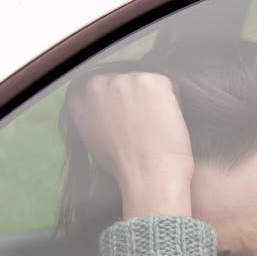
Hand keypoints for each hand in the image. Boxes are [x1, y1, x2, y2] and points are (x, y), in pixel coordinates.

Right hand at [66, 71, 193, 219]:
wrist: (147, 176)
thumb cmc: (126, 167)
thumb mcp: (95, 137)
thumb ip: (96, 114)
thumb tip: (109, 107)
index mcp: (80, 96)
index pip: (105, 85)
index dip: (123, 103)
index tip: (130, 120)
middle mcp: (99, 82)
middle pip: (129, 81)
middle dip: (139, 100)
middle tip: (145, 129)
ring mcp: (126, 79)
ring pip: (150, 83)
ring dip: (158, 101)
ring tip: (156, 129)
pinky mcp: (152, 80)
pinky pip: (171, 86)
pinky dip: (176, 104)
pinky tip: (167, 124)